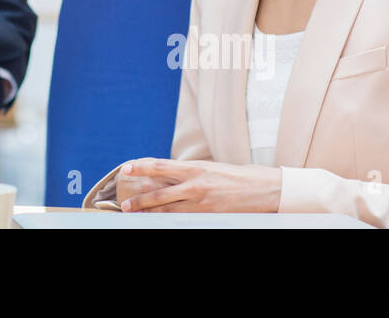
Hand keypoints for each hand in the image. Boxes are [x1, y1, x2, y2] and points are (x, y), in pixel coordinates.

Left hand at [114, 157, 282, 213]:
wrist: (263, 189)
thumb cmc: (236, 176)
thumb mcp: (209, 168)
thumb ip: (188, 173)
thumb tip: (167, 175)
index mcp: (194, 168)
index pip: (160, 166)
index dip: (140, 167)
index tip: (126, 169)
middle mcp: (194, 185)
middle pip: (159, 194)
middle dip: (139, 200)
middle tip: (125, 205)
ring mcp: (201, 203)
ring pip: (168, 211)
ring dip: (150, 214)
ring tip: (136, 215)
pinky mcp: (209, 216)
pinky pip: (184, 220)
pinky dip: (170, 221)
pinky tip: (160, 222)